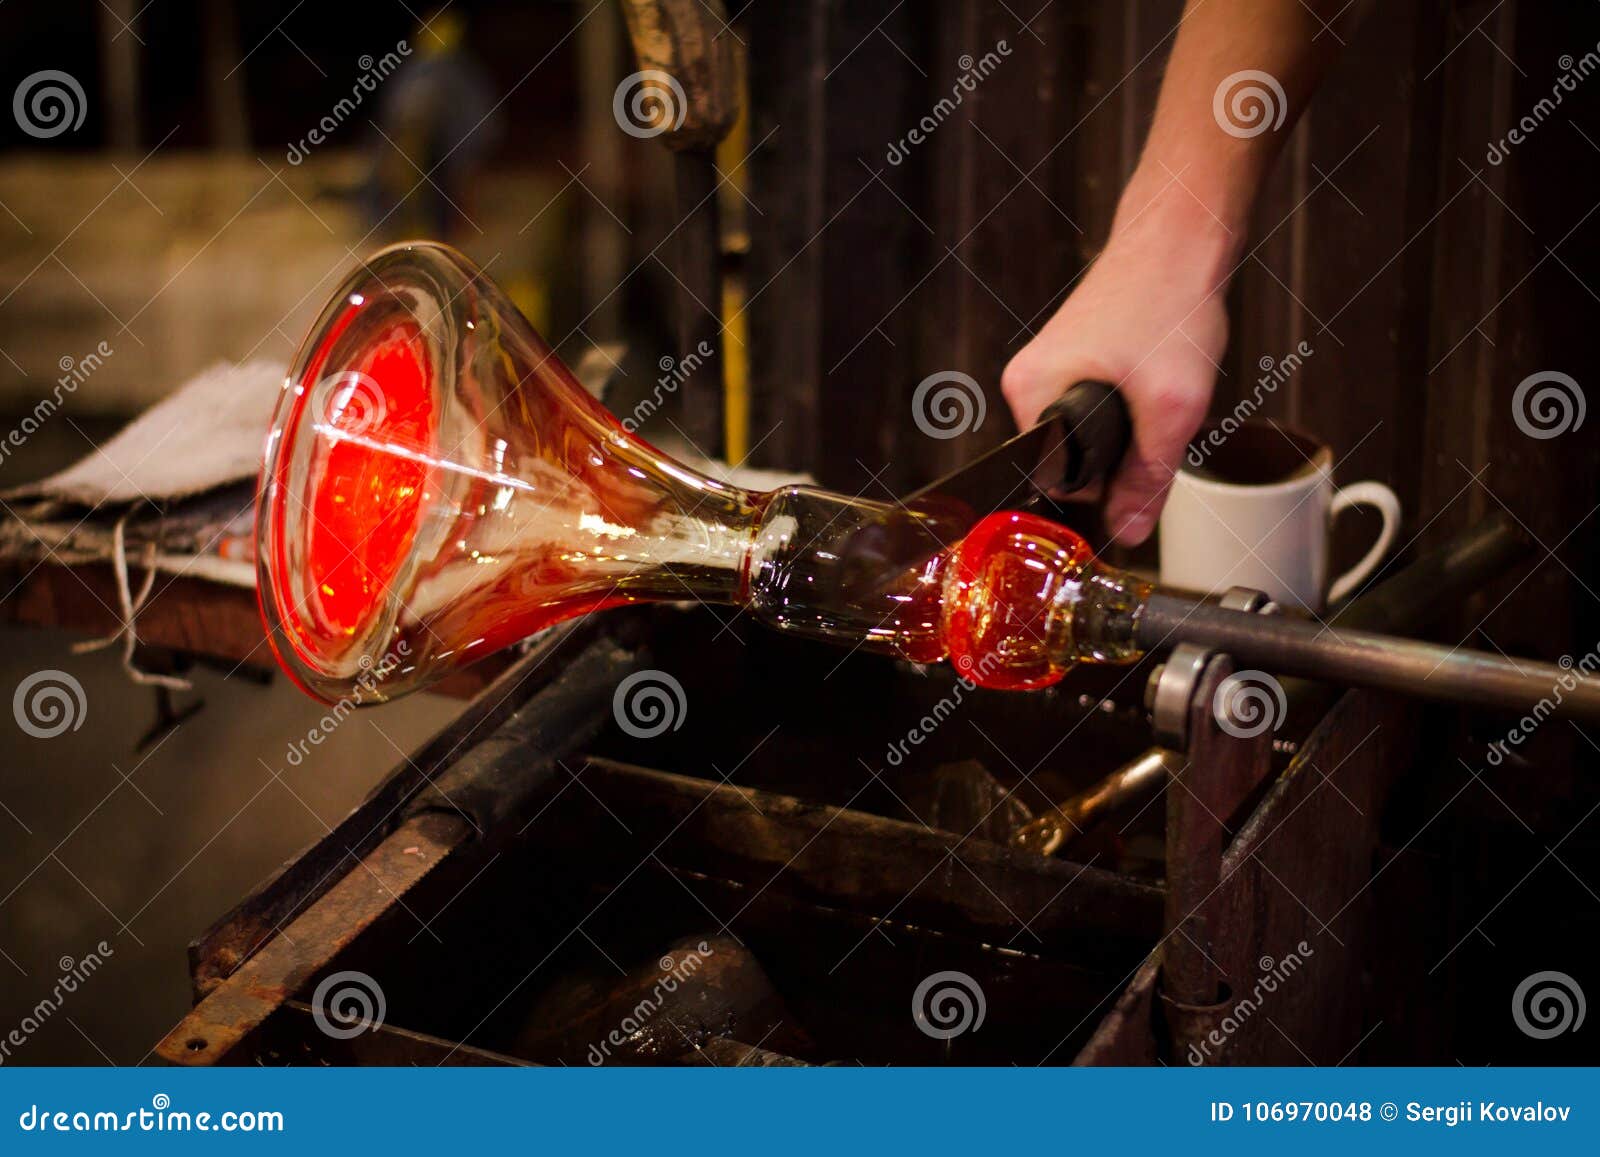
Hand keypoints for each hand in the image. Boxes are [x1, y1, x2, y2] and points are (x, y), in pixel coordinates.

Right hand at [1002, 186, 1233, 545]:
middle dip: (1119, 458)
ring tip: (1160, 387)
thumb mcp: (1172, 407)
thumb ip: (1148, 479)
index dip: (1103, 493)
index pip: (1055, 485)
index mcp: (1031, 395)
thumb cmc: (1169, 302)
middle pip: (1069, 464)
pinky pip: (1092, 410)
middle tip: (1160, 418)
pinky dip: (1128, 407)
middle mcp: (1025, 382)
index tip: (1140, 475)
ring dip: (1127, 431)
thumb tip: (1129, 533)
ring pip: (1084, 438)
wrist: (1181, 234)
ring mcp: (1045, 368)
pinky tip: (1154, 376)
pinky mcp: (1068, 358)